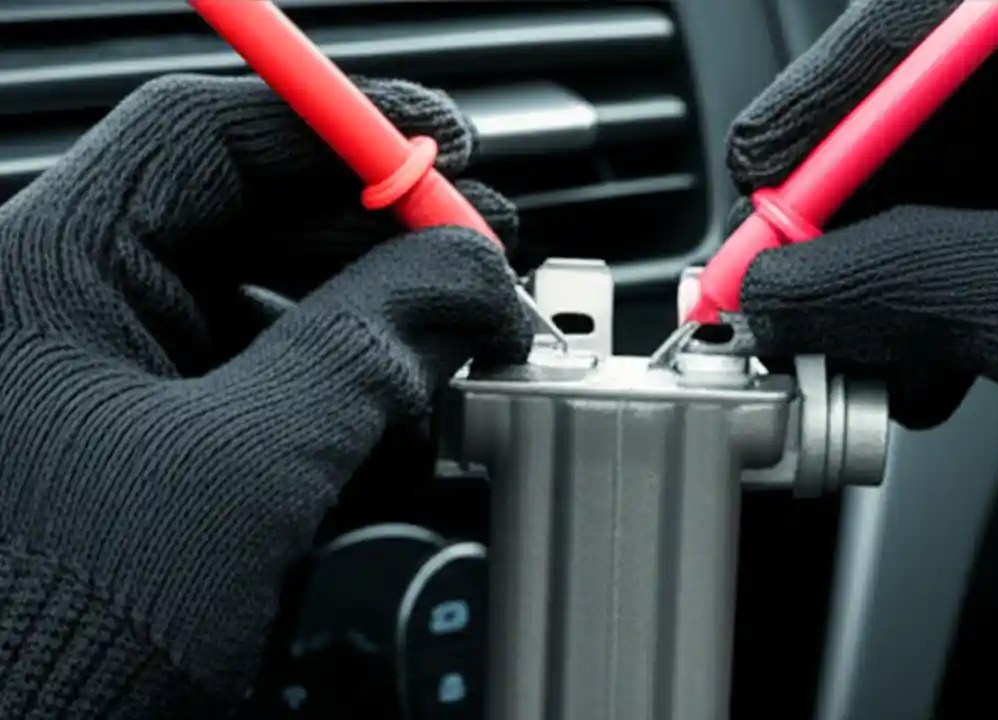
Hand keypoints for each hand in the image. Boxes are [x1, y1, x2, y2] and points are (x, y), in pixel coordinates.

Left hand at [0, 75, 529, 715]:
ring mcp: (117, 396)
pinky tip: (410, 424)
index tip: (442, 143)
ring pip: (273, 312)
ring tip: (463, 354)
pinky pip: (270, 395)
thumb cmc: (55, 635)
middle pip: (253, 220)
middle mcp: (74, 321)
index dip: (338, 123)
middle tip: (483, 261)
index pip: (204, 136)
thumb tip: (465, 274)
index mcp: (47, 279)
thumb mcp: (241, 470)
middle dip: (382, 241)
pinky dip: (352, 402)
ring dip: (380, 330)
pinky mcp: (159, 465)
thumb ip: (367, 351)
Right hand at [728, 0, 997, 508]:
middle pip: (947, 100)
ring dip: (908, 270)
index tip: (752, 188)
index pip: (938, 22)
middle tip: (794, 297)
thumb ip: (914, 284)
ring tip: (871, 359)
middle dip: (860, 214)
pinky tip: (942, 358)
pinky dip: (970, 289)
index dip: (822, 108)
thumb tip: (783, 290)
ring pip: (982, 167)